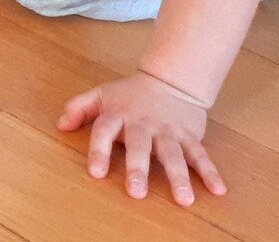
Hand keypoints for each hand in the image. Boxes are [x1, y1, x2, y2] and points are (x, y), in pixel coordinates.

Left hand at [58, 72, 225, 205]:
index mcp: (118, 114)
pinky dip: (210, 171)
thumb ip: (79, 108)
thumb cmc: (130, 94)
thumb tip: (60, 125)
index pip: (104, 131)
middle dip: (138, 168)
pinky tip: (218, 189)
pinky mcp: (189, 135)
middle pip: (139, 146)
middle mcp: (143, 124)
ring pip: (173, 153)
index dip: (99, 151)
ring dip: (179, 176)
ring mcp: (168, 130)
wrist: (170, 80)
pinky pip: (200, 153)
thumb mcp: (101, 94)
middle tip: (136, 192)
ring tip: (184, 199)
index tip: (96, 173)